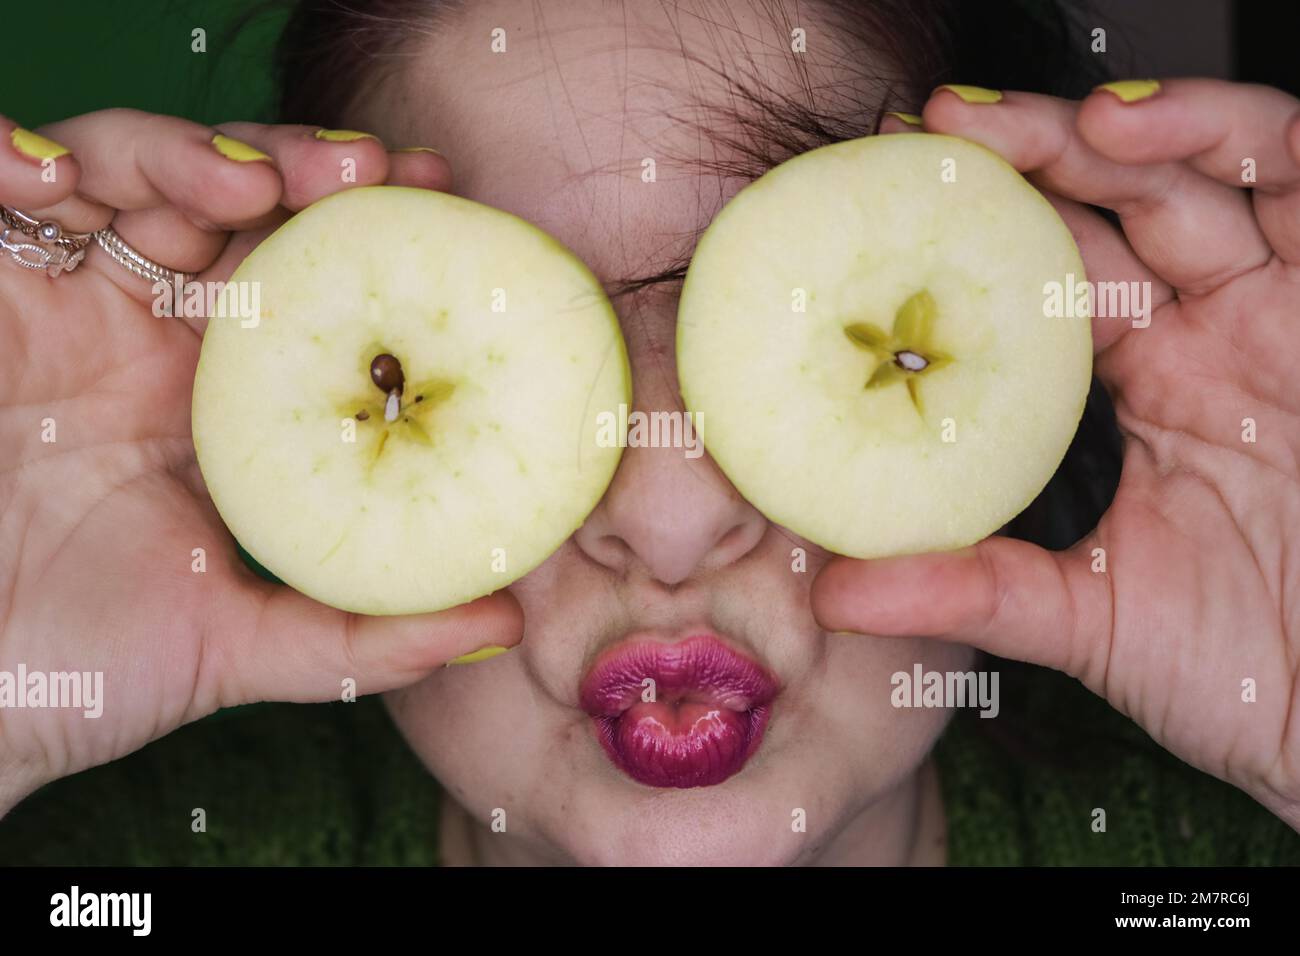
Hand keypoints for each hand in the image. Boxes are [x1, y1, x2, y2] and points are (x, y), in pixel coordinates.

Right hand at [0, 110, 521, 812]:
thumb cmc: (81, 669)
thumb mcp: (239, 645)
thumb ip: (366, 636)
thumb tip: (501, 627)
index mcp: (224, 391)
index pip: (309, 277)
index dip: (373, 233)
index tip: (445, 206)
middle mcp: (147, 331)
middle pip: (232, 204)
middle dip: (304, 170)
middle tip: (374, 171)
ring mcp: (56, 303)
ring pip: (124, 171)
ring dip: (187, 151)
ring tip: (252, 180)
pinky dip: (14, 155)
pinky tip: (56, 173)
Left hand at [817, 80, 1299, 828]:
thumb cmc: (1237, 667)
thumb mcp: (1084, 619)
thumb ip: (967, 589)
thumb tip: (835, 592)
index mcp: (1135, 389)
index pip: (1039, 284)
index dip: (967, 241)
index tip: (875, 210)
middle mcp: (1203, 335)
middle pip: (1106, 210)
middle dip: (1016, 160)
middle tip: (923, 137)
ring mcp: (1277, 312)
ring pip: (1196, 177)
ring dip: (1103, 136)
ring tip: (1008, 126)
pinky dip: (1230, 137)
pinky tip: (1132, 128)